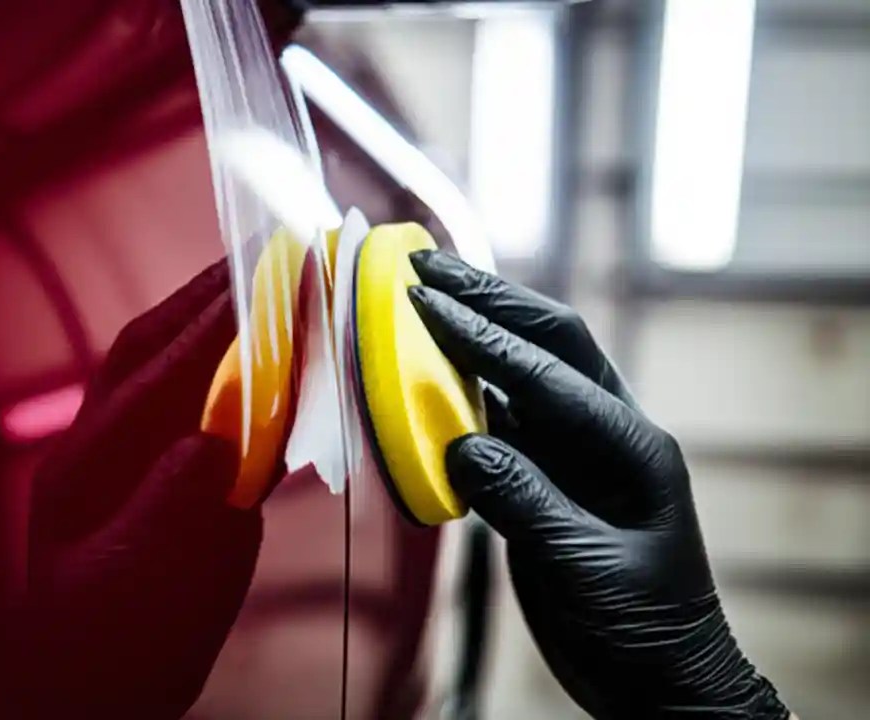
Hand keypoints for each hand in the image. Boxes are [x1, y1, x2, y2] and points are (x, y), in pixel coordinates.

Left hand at [0, 259, 262, 718]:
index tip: (282, 269)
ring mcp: (108, 460)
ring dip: (204, 315)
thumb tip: (217, 439)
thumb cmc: (105, 653)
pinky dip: (210, 367)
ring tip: (259, 276)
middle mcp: (93, 447)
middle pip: (149, 344)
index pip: (164, 370)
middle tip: (273, 247)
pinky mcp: (134, 483)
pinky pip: (172, 404)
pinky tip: (249, 357)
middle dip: (210, 291)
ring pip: (152, 365)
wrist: (81, 701)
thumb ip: (177, 505)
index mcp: (88, 466)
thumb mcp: (141, 587)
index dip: (226, 316)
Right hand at [407, 251, 788, 719]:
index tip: (422, 298)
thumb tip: (462, 445)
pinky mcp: (547, 482)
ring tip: (425, 292)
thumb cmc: (641, 626)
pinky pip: (502, 422)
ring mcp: (577, 456)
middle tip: (425, 259)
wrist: (658, 680)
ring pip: (522, 376)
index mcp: (633, 446)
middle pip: (547, 343)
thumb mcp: (586, 565)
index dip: (481, 334)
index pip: (547, 372)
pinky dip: (465, 391)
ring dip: (475, 333)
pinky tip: (431, 372)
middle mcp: (606, 435)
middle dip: (488, 297)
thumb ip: (525, 501)